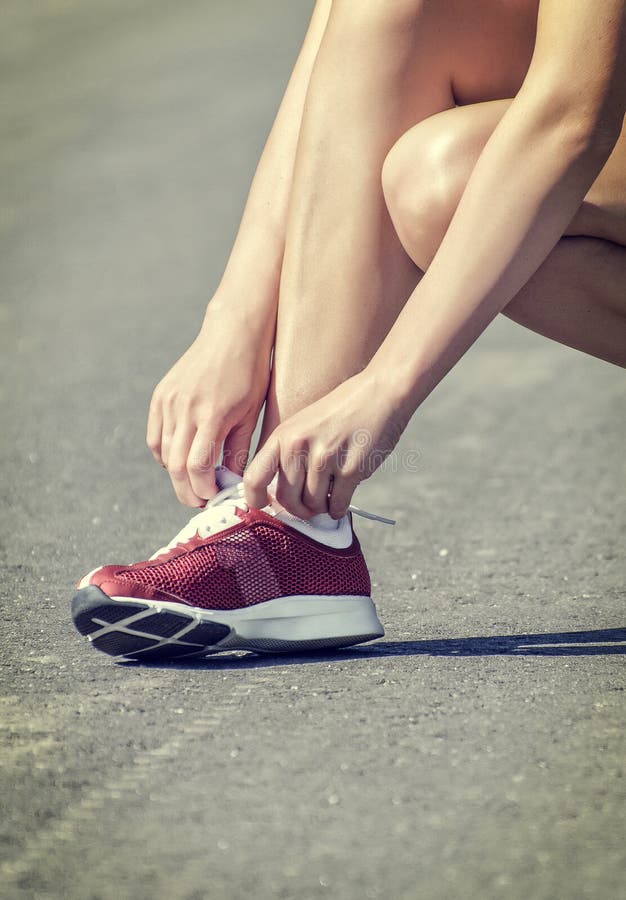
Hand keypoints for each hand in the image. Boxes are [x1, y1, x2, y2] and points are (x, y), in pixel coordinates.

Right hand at [147, 304, 272, 505]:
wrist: (232, 333)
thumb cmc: (251, 373)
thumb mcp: (250, 413)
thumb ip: (238, 449)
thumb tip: (232, 483)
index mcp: (211, 414)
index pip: (197, 466)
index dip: (203, 489)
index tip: (214, 497)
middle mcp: (185, 408)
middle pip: (176, 465)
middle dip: (187, 490)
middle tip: (200, 502)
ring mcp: (169, 401)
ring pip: (163, 453)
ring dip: (176, 474)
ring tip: (193, 483)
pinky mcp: (161, 395)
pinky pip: (155, 436)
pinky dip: (164, 454)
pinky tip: (180, 460)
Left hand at [244, 371, 407, 517]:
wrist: (379, 394)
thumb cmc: (340, 412)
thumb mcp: (302, 425)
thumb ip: (286, 456)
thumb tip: (275, 497)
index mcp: (282, 436)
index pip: (253, 478)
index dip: (256, 499)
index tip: (267, 505)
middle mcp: (299, 447)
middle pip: (286, 499)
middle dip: (298, 509)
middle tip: (309, 506)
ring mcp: (325, 458)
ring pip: (313, 505)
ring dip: (322, 507)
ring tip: (329, 494)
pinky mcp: (351, 469)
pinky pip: (337, 504)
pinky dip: (339, 508)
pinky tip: (341, 500)